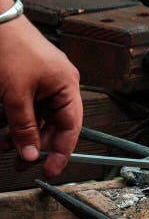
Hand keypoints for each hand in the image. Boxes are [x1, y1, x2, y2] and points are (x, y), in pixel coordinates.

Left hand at [0, 14, 82, 177]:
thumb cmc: (9, 48)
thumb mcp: (15, 95)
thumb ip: (23, 126)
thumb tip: (30, 154)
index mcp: (67, 87)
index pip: (71, 128)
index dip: (61, 152)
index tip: (50, 171)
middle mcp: (59, 85)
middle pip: (53, 125)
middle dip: (35, 144)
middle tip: (21, 163)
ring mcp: (42, 81)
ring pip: (36, 117)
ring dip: (20, 133)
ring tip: (3, 145)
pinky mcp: (25, 78)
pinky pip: (24, 106)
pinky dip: (12, 118)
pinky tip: (0, 127)